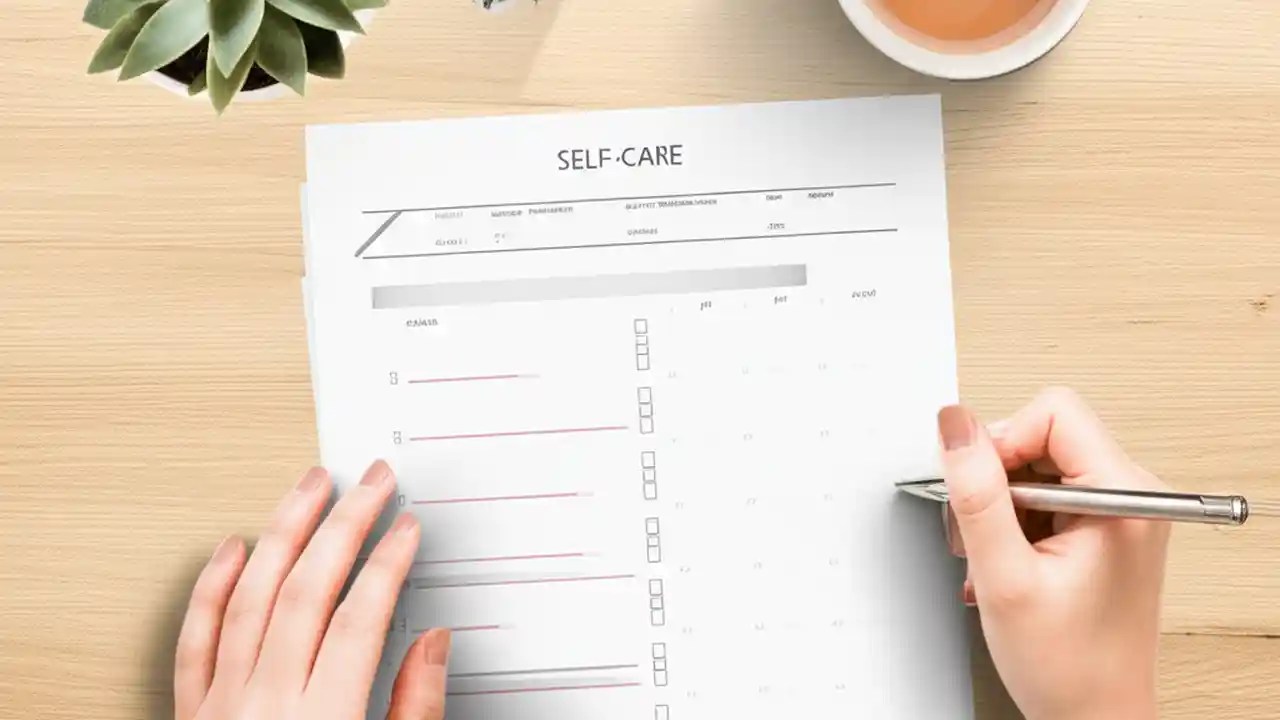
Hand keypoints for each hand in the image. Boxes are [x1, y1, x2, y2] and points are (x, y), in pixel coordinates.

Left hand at [175, 461, 449, 719]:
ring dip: (284, 533)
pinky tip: (233, 548)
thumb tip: (432, 645)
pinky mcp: (194, 714)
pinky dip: (213, 588)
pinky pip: (195, 640)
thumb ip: (416, 710)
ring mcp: (223, 707)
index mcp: (324, 718)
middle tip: (370, 484)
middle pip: (306, 592)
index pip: (359, 621)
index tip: (406, 529)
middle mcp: (265, 706)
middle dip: (345, 526)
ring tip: (309, 489)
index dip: (387, 565)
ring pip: (250, 599)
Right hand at [937, 388, 1169, 719]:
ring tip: (994, 558)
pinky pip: (1041, 494)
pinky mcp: (1099, 527)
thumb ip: (977, 495)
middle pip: (1041, 435)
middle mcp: (1131, 495)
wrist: (1094, 719)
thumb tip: (955, 424)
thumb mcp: (1005, 577)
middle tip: (984, 537)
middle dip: (995, 482)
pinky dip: (1011, 524)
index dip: (1001, 444)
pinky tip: (1006, 562)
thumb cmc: (1069, 667)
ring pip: (1034, 465)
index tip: (981, 494)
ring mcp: (1116, 511)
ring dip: (998, 508)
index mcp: (1125, 497)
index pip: (1054, 412)